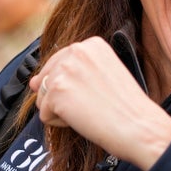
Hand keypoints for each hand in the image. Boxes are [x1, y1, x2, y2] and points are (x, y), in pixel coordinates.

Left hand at [31, 36, 170, 170]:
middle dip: (63, 98)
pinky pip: (44, 114)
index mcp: (90, 44)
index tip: (94, 92)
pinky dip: (60, 123)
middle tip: (91, 104)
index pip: (58, 64)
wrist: (139, 126)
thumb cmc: (125, 106)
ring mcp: (64, 70)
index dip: (72, 85)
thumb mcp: (102, 74)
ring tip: (88, 110)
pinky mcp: (56, 91)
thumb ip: (68, 72)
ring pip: (42, 97)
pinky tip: (83, 119)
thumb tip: (32, 82)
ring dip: (61, 111)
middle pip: (46, 80)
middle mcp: (76, 51)